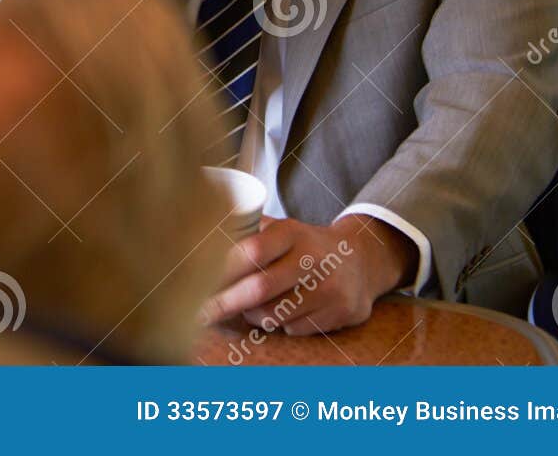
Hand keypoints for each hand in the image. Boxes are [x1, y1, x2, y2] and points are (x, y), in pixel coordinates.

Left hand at [201, 215, 417, 334]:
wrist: (361, 259)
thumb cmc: (304, 246)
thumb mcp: (281, 229)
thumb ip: (246, 232)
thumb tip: (197, 241)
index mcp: (292, 232)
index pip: (250, 252)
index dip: (221, 271)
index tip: (196, 283)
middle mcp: (314, 258)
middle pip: (259, 289)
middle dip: (225, 303)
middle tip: (201, 313)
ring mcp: (331, 287)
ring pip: (274, 315)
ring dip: (252, 316)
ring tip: (247, 307)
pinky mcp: (342, 312)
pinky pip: (295, 329)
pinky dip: (280, 326)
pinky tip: (282, 312)